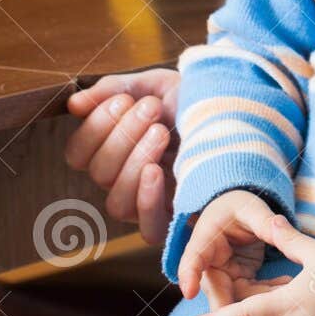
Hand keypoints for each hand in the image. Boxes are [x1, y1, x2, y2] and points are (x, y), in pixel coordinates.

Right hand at [65, 70, 179, 245]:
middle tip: (152, 110)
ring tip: (162, 133)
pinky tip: (157, 171)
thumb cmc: (193, 101)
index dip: (95, 127)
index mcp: (114, 150)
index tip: (125, 100)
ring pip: (117, 201)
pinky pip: (147, 229)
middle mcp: (124, 181)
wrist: (240, 115)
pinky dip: (147, 201)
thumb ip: (115, 90)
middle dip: (123, 136)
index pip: (79, 152)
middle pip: (99, 173)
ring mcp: (148, 204)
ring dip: (135, 163)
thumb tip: (74, 105)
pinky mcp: (174, 221)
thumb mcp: (155, 86)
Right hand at [178, 188, 288, 301]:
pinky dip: (270, 292)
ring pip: (237, 299)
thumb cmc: (238, 208)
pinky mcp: (240, 282)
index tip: (189, 292)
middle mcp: (209, 265)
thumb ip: (263, 220)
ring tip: (287, 290)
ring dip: (260, 301)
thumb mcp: (250, 207)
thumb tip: (279, 229)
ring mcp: (224, 277)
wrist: (237, 214)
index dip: (189, 276)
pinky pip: (253, 295)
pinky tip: (287, 284)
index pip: (192, 259)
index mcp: (205, 240)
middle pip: (215, 292)